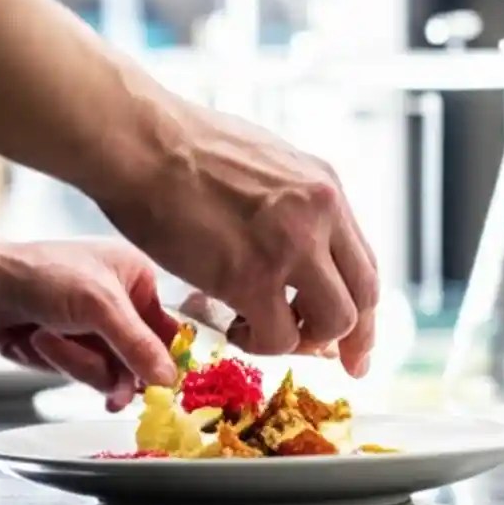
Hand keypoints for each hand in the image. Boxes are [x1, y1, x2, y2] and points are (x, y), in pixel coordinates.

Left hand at [0, 239, 179, 410]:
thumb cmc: (41, 277)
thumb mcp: (100, 307)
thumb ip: (138, 346)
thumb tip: (169, 379)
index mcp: (134, 277)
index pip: (167, 329)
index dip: (164, 361)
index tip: (165, 391)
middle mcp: (116, 302)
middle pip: (136, 358)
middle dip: (110, 368)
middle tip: (113, 399)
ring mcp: (89, 327)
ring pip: (105, 370)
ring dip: (74, 361)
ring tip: (44, 337)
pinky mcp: (63, 348)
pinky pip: (76, 371)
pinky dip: (54, 361)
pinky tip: (32, 339)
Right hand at [98, 101, 378, 376]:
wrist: (139, 141)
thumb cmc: (183, 148)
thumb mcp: (266, 164)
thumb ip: (293, 204)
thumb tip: (303, 245)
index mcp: (324, 188)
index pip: (363, 262)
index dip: (363, 307)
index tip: (358, 338)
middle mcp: (320, 214)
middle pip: (361, 296)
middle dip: (354, 338)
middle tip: (339, 363)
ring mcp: (290, 246)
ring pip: (332, 322)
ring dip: (299, 338)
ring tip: (260, 328)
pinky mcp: (250, 276)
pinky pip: (278, 335)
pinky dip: (259, 342)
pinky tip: (234, 327)